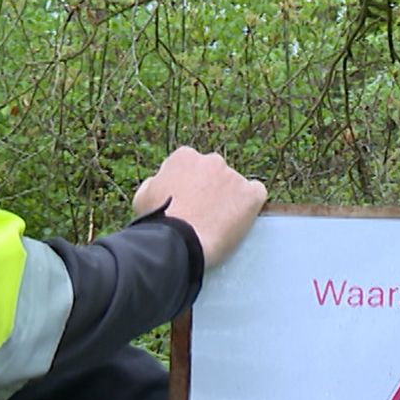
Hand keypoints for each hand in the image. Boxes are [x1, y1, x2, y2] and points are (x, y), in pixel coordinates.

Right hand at [132, 146, 266, 268]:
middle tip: (201, 213)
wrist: (178, 242)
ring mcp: (233, 176)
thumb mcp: (142, 196)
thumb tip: (161, 182)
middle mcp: (211, 160)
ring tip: (218, 224)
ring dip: (228, 199)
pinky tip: (239, 220)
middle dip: (210, 189)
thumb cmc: (157, 222)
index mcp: (184, 157)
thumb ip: (156, 182)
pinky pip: (256, 194)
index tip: (185, 200)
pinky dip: (250, 205)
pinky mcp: (251, 194)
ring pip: (234, 185)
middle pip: (214, 173)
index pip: (190, 165)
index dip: (188, 184)